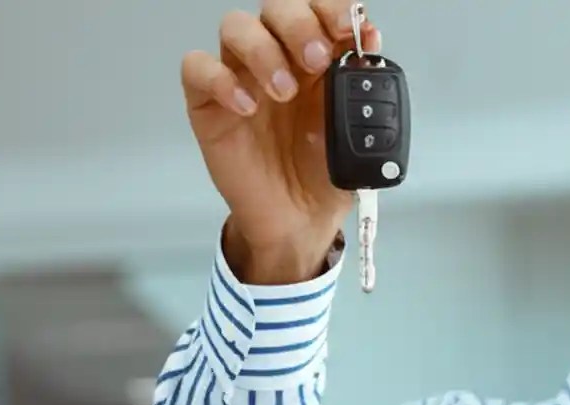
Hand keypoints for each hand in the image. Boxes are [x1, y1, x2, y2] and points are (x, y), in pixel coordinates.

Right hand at [180, 0, 380, 281]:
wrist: (300, 220)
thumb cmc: (324, 174)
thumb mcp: (355, 133)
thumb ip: (360, 87)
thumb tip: (371, 40)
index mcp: (317, 59)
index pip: (317, 9)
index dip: (330, 8)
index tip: (347, 27)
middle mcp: (278, 59)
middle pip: (276, 8)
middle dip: (298, 24)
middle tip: (315, 60)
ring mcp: (241, 77)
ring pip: (236, 27)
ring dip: (263, 50)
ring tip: (284, 92)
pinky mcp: (209, 104)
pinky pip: (198, 69)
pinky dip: (220, 80)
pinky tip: (247, 108)